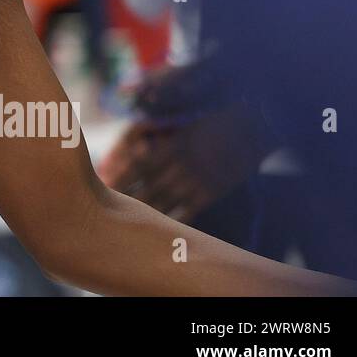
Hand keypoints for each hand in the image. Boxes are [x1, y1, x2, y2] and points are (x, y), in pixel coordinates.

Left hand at [98, 100, 272, 222]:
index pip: (136, 166)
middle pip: (145, 189)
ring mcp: (195, 181)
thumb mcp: (185, 129)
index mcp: (169, 146)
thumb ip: (164, 143)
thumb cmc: (217, 123)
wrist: (253, 128)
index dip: (119, 178)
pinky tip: (161, 232)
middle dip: (125, 201)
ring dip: (143, 215)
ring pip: (163, 204)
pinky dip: (173, 223)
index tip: (104, 187)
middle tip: (105, 212)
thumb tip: (138, 149)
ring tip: (125, 227)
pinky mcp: (211, 193)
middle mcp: (178, 165)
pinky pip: (187, 214)